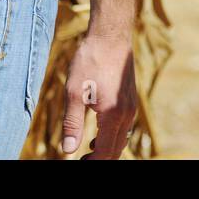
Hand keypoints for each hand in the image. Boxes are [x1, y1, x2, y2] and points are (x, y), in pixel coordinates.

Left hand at [61, 33, 136, 158]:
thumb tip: (67, 150)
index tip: (79, 163)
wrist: (111, 35)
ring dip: (108, 148)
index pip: (105, 152)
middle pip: (117, 149)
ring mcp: (131, 105)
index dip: (93, 162)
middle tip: (83, 160)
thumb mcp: (74, 92)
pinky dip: (113, 135)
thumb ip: (72, 124)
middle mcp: (127, 113)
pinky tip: (99, 130)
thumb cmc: (90, 60)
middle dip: (101, 158)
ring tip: (88, 148)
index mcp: (113, 115)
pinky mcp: (131, 98)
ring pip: (123, 138)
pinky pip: (125, 125)